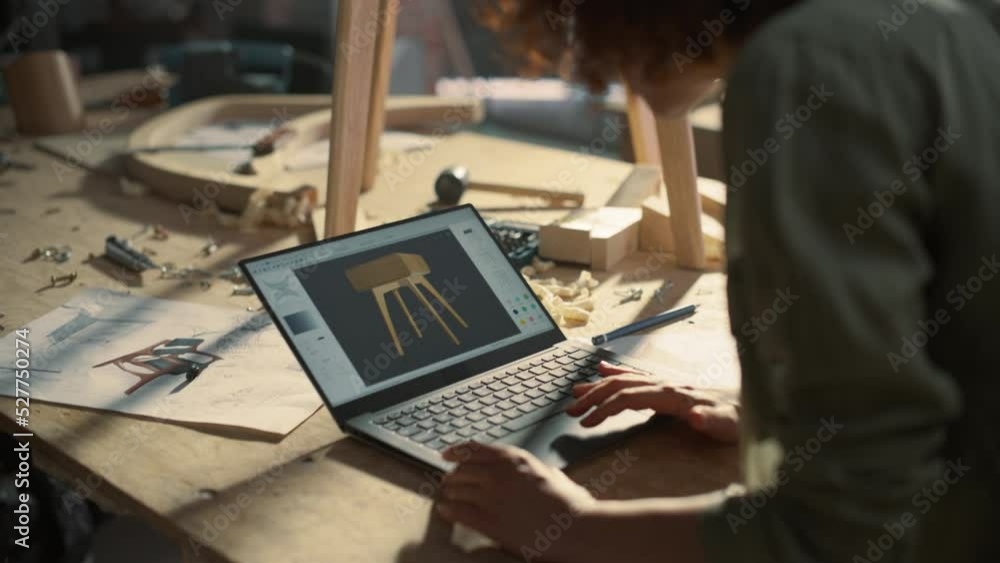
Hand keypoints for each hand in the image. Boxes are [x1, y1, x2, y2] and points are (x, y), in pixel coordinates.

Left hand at [439, 442, 595, 560]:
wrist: (576, 529)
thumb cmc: (571, 505)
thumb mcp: (554, 475)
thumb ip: (538, 470)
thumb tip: (542, 472)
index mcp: (514, 459)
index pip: (475, 449)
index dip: (456, 451)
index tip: (446, 454)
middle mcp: (499, 473)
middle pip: (462, 470)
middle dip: (453, 476)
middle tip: (449, 482)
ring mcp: (492, 497)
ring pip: (457, 489)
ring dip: (451, 493)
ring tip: (449, 497)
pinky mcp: (489, 520)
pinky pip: (458, 511)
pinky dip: (449, 510)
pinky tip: (445, 511)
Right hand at [566, 361, 740, 442]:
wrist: (749, 408)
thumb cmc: (736, 420)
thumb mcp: (726, 425)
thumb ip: (709, 420)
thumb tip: (694, 416)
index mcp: (672, 393)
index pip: (628, 397)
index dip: (604, 408)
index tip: (586, 422)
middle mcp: (665, 384)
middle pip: (619, 385)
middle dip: (592, 396)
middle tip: (569, 410)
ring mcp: (665, 383)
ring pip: (623, 379)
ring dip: (597, 385)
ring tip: (575, 392)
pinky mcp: (667, 387)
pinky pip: (635, 376)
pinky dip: (615, 372)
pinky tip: (603, 369)